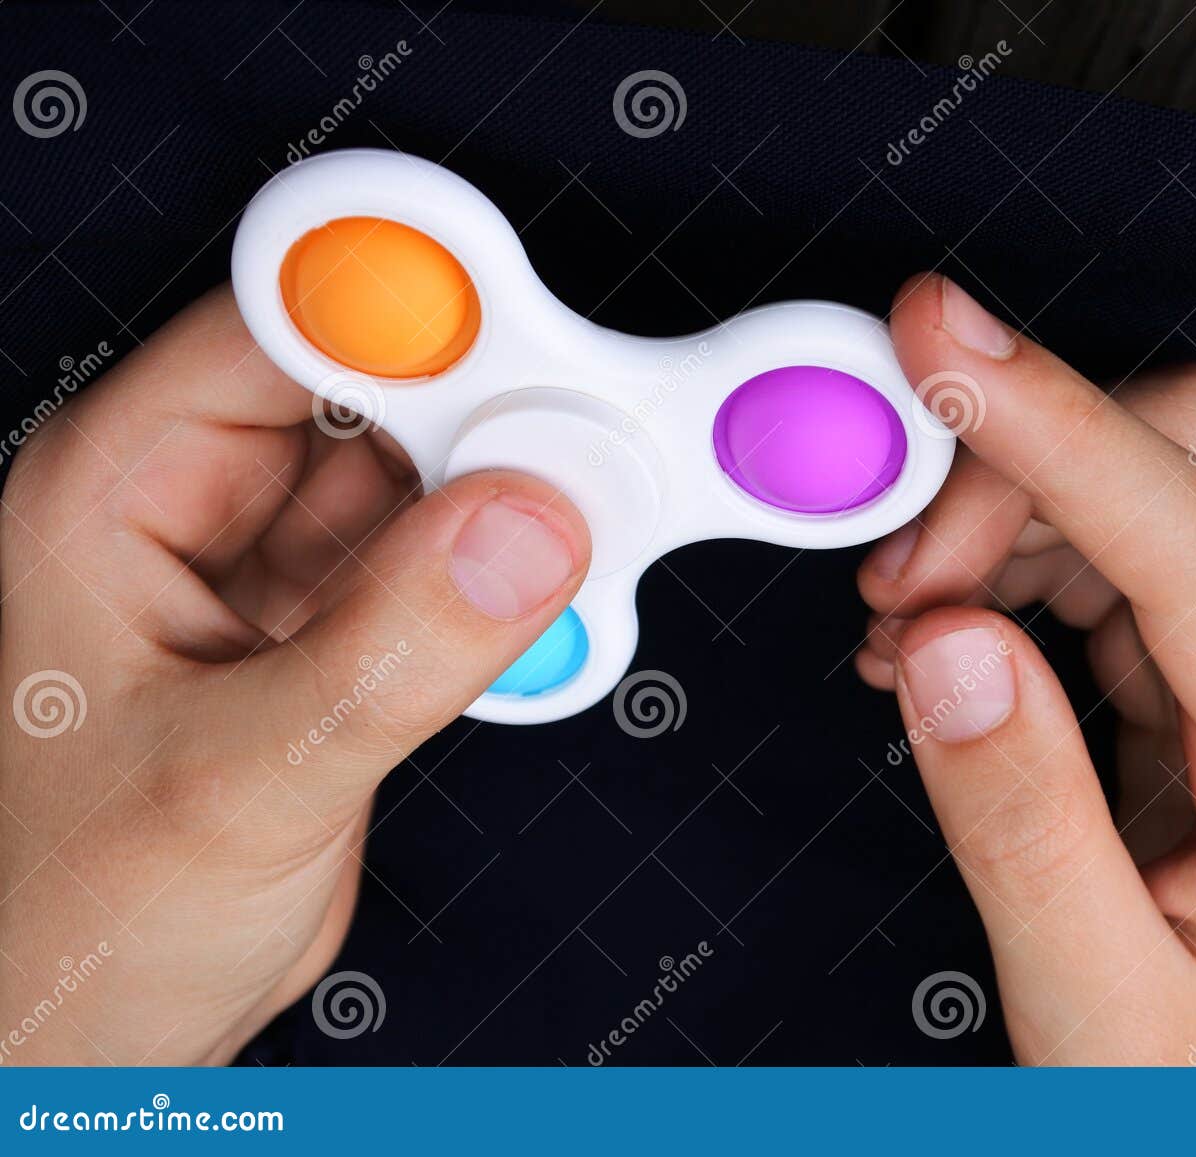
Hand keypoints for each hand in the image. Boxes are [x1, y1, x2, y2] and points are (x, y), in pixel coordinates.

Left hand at [0, 287, 589, 1064]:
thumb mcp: (233, 783)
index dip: (406, 321)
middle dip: (491, 421)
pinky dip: (524, 585)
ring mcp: (292, 572)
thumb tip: (527, 527)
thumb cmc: (77, 923)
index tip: (529, 346)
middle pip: (380, 393)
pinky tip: (555, 615)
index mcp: (116, 491)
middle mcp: (204, 508)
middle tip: (589, 459)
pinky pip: (462, 566)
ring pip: (438, 477)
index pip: (275, 338)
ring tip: (589, 539)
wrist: (105, 1036)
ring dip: (520, 505)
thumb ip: (386, 656)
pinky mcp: (359, 633)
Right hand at [856, 275, 1195, 1064]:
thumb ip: (1018, 820)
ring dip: (1003, 511)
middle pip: (1192, 453)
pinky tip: (941, 633)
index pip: (1189, 532)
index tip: (934, 340)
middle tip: (887, 565)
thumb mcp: (1094, 998)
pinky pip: (1116, 547)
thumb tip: (945, 641)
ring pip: (1145, 481)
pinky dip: (1011, 554)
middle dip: (1018, 463)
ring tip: (898, 624)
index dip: (1049, 422)